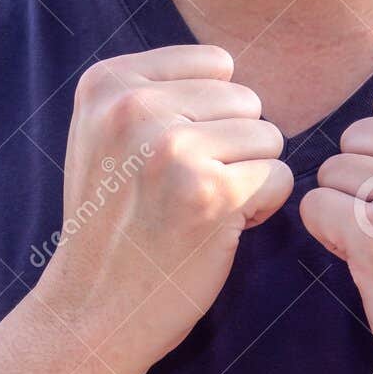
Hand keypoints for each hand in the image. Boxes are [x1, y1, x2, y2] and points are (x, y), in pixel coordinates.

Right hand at [37, 45, 291, 373]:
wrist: (92, 309)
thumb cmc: (114, 225)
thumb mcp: (106, 136)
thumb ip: (156, 91)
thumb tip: (233, 67)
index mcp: (108, 82)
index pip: (216, 64)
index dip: (212, 114)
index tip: (172, 158)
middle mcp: (135, 106)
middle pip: (247, 100)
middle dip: (233, 147)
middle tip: (187, 192)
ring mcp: (172, 148)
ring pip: (268, 136)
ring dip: (248, 177)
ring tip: (199, 210)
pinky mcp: (211, 193)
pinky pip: (280, 177)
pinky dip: (261, 209)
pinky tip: (216, 231)